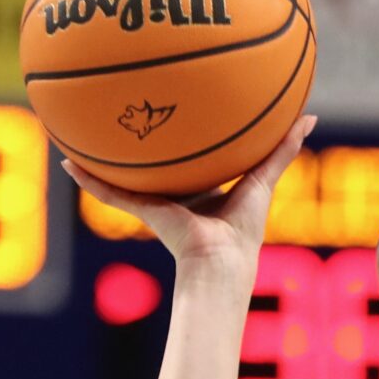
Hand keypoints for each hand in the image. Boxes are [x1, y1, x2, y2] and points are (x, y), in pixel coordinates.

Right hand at [60, 115, 317, 278]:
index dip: (183, 141)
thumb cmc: (243, 232)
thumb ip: (282, 149)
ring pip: (122, 179)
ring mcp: (154, 205)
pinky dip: (89, 182)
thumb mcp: (264, 179)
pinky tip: (68, 163)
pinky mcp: (142, 211)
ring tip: (78, 137)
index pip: (190, 162)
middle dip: (136, 146)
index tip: (176, 118)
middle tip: (123, 114)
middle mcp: (174, 198)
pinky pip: (111, 194)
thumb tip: (309, 116)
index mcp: (200, 194)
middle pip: (151, 167)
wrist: (220, 263)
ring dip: (98, 163)